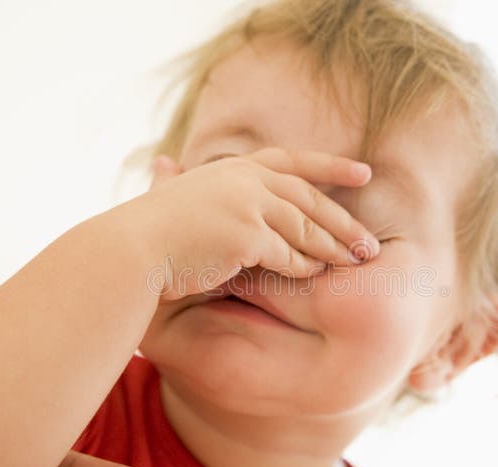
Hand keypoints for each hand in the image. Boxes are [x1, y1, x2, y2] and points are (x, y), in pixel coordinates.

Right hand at [110, 147, 379, 299]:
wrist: (128, 253)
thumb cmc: (143, 231)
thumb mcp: (166, 197)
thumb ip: (176, 182)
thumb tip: (164, 162)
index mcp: (231, 170)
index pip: (292, 162)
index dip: (331, 166)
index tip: (364, 172)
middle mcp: (243, 180)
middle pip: (308, 198)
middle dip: (343, 220)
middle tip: (369, 241)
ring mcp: (246, 205)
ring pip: (304, 227)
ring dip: (333, 246)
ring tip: (357, 260)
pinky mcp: (245, 235)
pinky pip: (288, 254)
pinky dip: (305, 266)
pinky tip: (319, 274)